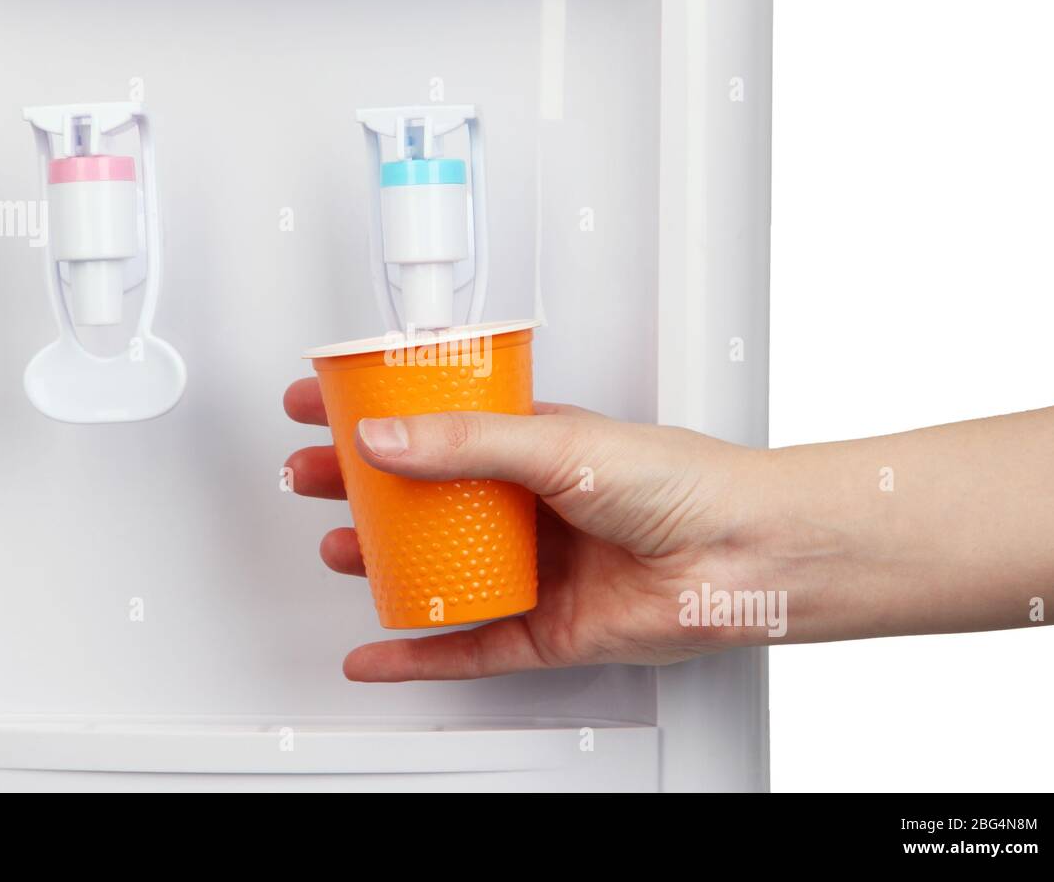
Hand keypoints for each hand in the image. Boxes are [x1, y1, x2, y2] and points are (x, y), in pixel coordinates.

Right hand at [282, 377, 776, 680]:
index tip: (322, 400)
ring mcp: (533, 566)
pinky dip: (417, 653)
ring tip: (340, 547)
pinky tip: (378, 651)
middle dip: (359, 485)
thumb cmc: (681, 482)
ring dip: (381, 561)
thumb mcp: (558, 443)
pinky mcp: (545, 626)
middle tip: (310, 474)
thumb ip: (467, 442)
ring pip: (437, 568)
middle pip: (422, 495)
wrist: (742, 553)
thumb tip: (386, 438)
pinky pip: (467, 645)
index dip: (374, 411)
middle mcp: (528, 503)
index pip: (433, 421)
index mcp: (531, 444)